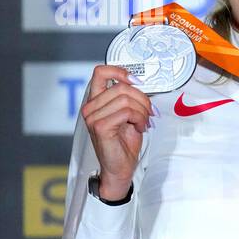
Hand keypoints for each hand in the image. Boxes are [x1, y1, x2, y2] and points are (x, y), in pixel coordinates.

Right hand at [79, 64, 151, 199]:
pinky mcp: (100, 126)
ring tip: (143, 122)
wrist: (120, 167)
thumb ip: (129, 98)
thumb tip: (140, 83)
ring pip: (126, 99)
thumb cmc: (123, 143)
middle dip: (142, 99)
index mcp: (96, 101)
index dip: (120, 71)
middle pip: (122, 87)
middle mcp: (90, 107)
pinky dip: (139, 119)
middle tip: (149, 113)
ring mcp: (93, 117)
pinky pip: (127, 112)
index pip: (101, 72)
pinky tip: (140, 128)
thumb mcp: (129, 115)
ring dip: (142, 111)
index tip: (136, 80)